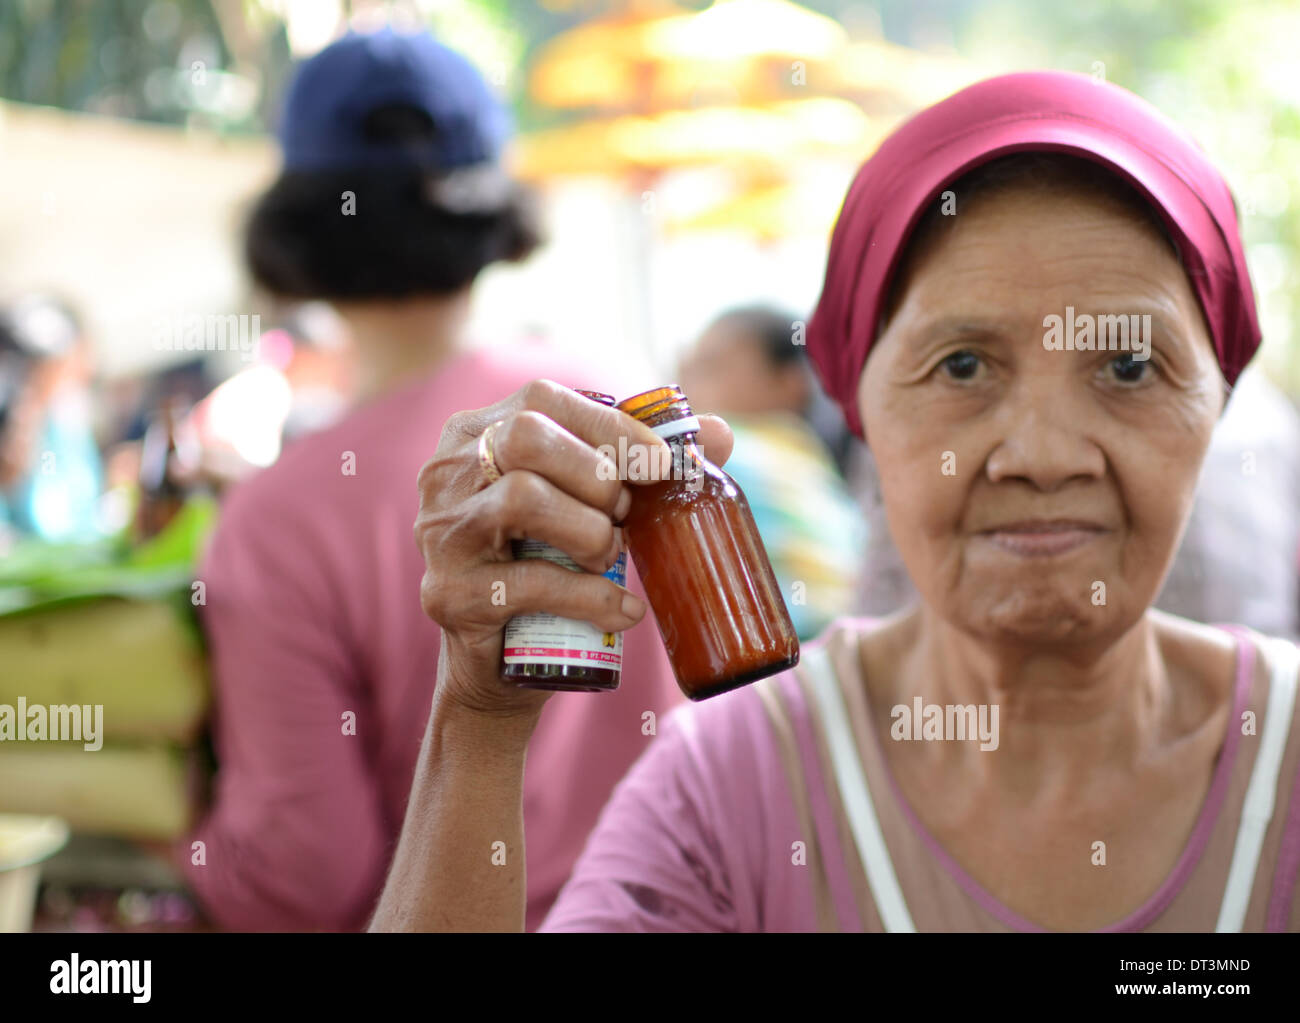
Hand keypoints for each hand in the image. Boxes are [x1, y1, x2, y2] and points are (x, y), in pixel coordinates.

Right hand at [414, 379, 731, 726]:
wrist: (499, 663)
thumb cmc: (548, 564)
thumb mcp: (588, 505)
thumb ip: (643, 464)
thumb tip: (721, 431)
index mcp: (475, 434)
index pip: (540, 399)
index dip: (609, 424)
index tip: (660, 464)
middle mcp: (444, 474)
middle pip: (526, 437)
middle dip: (596, 476)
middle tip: (625, 516)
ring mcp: (440, 534)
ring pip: (522, 498)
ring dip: (590, 530)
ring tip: (611, 556)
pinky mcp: (448, 595)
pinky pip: (528, 581)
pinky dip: (589, 595)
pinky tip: (621, 609)